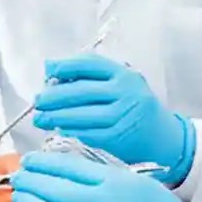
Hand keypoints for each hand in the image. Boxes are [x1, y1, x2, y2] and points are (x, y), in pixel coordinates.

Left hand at [11, 152, 201, 201]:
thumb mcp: (139, 184)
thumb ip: (106, 174)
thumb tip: (68, 168)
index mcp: (118, 183)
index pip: (70, 166)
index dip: (44, 161)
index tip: (31, 159)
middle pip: (57, 189)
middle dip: (32, 181)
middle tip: (19, 176)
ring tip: (21, 197)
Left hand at [33, 55, 194, 183]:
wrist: (164, 137)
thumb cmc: (134, 106)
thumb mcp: (119, 83)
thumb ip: (88, 74)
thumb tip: (49, 67)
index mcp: (123, 74)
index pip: (88, 64)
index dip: (64, 66)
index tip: (47, 72)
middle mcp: (124, 92)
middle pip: (80, 91)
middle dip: (53, 96)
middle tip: (37, 101)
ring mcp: (121, 115)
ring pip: (80, 114)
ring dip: (56, 116)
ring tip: (40, 118)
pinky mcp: (117, 137)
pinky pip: (86, 133)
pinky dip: (69, 131)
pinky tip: (58, 129)